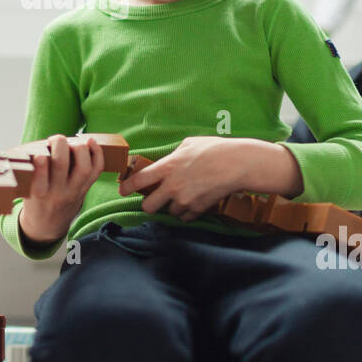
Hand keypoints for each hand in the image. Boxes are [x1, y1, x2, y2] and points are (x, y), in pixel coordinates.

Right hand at [18, 134, 105, 243]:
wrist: (47, 223)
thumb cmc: (34, 198)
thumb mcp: (25, 188)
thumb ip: (29, 169)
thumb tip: (35, 145)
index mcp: (38, 193)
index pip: (40, 179)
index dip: (41, 165)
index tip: (40, 155)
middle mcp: (57, 193)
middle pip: (62, 166)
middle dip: (60, 146)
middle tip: (55, 139)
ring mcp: (74, 191)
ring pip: (83, 168)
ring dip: (79, 148)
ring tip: (73, 141)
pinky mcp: (86, 188)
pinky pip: (96, 169)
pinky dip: (97, 153)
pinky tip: (90, 141)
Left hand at [116, 136, 256, 220]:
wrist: (238, 164)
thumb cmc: (215, 149)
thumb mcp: (189, 144)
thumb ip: (174, 155)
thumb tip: (169, 161)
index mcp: (168, 167)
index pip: (139, 181)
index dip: (127, 187)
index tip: (122, 190)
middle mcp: (172, 186)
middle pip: (148, 206)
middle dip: (149, 204)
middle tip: (154, 199)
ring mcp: (185, 200)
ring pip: (170, 212)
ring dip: (173, 206)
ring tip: (185, 194)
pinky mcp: (198, 209)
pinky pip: (186, 217)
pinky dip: (188, 212)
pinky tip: (195, 200)